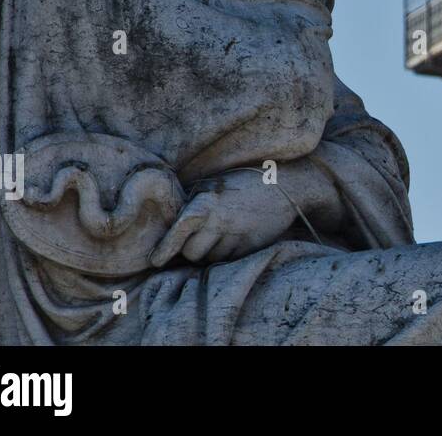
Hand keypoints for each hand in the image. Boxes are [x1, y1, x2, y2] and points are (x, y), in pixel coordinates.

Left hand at [150, 168, 298, 265]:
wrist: (286, 184)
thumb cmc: (244, 182)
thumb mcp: (215, 185)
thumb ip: (193, 204)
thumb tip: (170, 228)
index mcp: (208, 201)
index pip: (180, 228)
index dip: (165, 247)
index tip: (155, 260)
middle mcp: (221, 219)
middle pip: (192, 252)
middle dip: (193, 249)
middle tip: (202, 238)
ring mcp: (238, 234)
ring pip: (211, 259)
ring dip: (212, 252)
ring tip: (224, 233)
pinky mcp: (252, 245)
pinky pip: (231, 260)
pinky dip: (230, 254)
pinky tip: (237, 237)